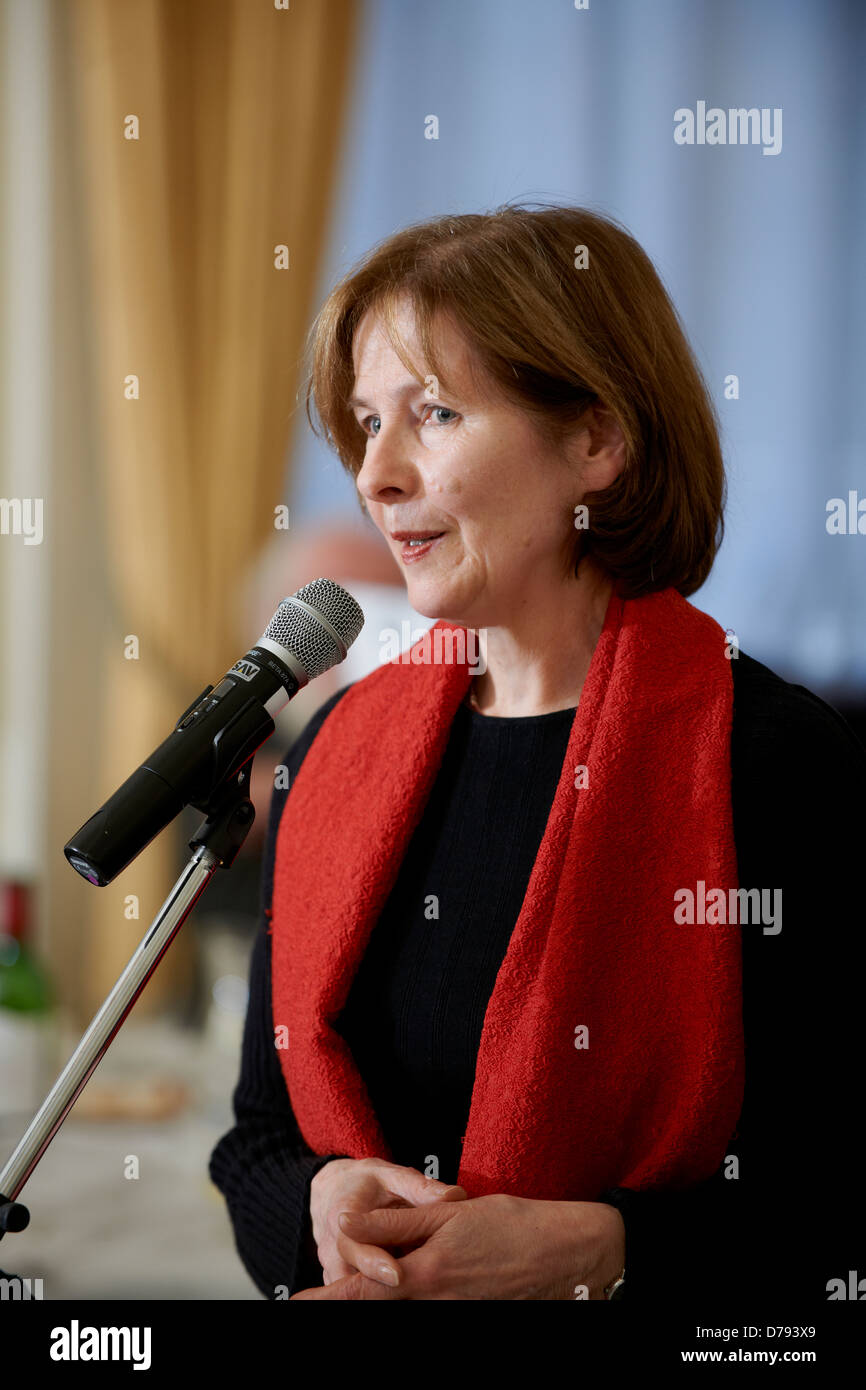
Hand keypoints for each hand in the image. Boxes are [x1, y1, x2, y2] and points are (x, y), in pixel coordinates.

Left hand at [292, 1193, 625, 1299]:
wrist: (566, 1255)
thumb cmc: (510, 1224)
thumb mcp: (447, 1214)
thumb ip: (394, 1222)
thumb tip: (346, 1221)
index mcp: (422, 1275)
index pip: (359, 1291)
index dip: (324, 1299)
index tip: (293, 1304)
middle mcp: (432, 1304)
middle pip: (378, 1307)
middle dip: (347, 1300)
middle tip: (315, 1296)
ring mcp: (453, 1315)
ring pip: (402, 1311)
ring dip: (379, 1298)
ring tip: (353, 1285)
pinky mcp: (470, 1317)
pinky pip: (429, 1312)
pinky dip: (409, 1302)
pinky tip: (410, 1282)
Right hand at [308, 1156, 466, 1286]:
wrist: (336, 1191)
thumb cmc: (369, 1183)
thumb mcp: (393, 1176)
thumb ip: (421, 1187)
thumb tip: (454, 1196)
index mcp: (343, 1212)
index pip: (353, 1243)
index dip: (373, 1261)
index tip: (398, 1274)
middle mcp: (331, 1243)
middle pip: (348, 1274)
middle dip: (375, 1287)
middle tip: (405, 1290)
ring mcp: (331, 1264)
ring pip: (350, 1285)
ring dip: (374, 1294)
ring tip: (408, 1295)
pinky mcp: (338, 1278)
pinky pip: (355, 1293)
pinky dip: (374, 1295)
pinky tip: (404, 1296)